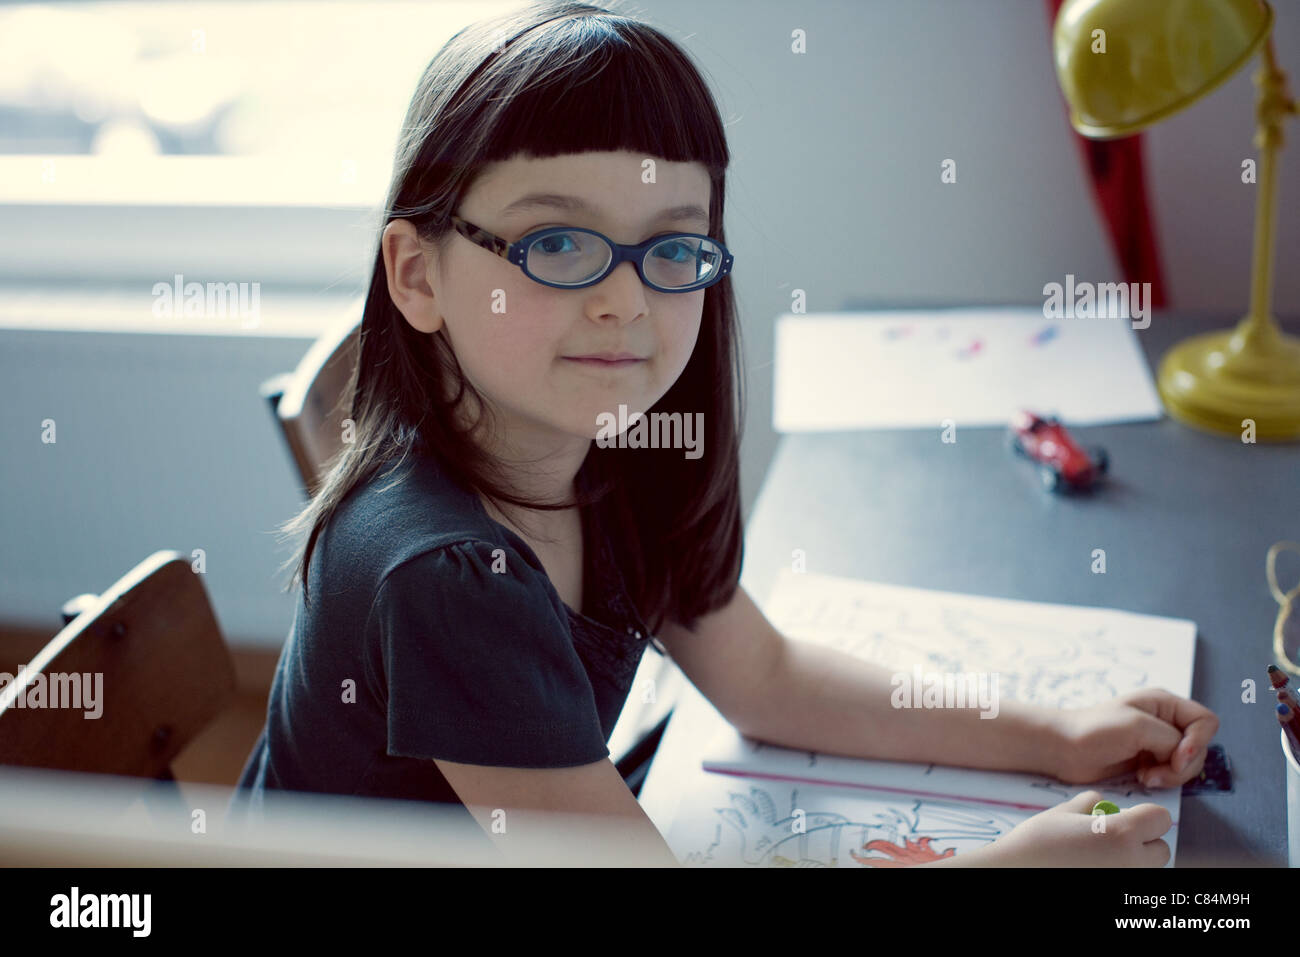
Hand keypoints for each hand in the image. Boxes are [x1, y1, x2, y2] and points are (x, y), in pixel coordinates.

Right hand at [974, 790, 1171, 866]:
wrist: (1018, 872)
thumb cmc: (1037, 842)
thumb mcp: (1062, 812)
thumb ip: (1089, 803)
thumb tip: (1099, 803)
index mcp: (1121, 834)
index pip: (1161, 819)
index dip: (1145, 815)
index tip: (1127, 816)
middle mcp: (1131, 862)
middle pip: (1161, 849)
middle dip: (1143, 841)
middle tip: (1113, 837)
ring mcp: (1125, 881)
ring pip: (1147, 867)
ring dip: (1133, 858)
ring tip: (1100, 854)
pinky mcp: (1118, 896)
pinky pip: (1129, 878)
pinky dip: (1118, 871)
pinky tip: (1092, 866)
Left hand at [1046, 688, 1218, 787]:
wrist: (1064, 749)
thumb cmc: (1095, 730)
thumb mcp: (1138, 726)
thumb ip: (1171, 739)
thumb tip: (1183, 758)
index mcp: (1164, 703)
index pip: (1206, 721)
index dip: (1198, 742)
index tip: (1176, 756)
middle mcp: (1165, 721)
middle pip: (1200, 747)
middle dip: (1182, 765)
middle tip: (1155, 772)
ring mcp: (1158, 742)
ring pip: (1188, 764)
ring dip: (1172, 775)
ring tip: (1146, 776)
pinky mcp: (1150, 761)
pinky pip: (1173, 774)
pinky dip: (1164, 780)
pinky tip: (1143, 778)